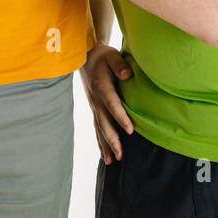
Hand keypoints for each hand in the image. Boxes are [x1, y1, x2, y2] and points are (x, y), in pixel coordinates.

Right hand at [79, 43, 133, 163]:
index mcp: (102, 87)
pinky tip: (106, 156)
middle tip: (121, 154)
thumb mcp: (112, 56)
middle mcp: (96, 100)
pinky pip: (97, 128)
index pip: (112, 104)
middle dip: (113, 139)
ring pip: (100, 129)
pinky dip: (101, 143)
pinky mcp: (95, 110)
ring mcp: (94, 106)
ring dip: (106, 145)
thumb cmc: (103, 57)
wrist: (86, 58)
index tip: (131, 130)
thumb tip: (128, 75)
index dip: (121, 117)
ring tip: (114, 160)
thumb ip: (120, 65)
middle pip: (104, 122)